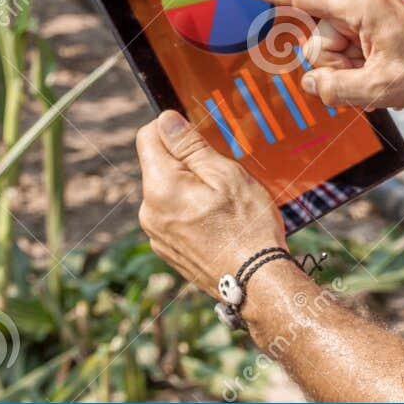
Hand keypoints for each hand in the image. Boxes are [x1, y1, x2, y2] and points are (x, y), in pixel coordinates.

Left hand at [135, 111, 284, 294]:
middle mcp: (149, 212)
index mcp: (160, 188)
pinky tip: (218, 222)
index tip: (200, 137)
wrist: (256, 284)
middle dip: (186, 162)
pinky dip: (191, 210)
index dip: (173, 128)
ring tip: (224, 203)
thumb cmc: (247, 227)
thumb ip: (191, 146)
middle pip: (159, 165)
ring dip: (190, 187)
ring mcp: (156, 234)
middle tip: (223, 176)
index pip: (148, 136)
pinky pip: (173, 216)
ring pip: (167, 191)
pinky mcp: (167, 250)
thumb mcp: (225, 175)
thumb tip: (166, 120)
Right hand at [228, 0, 403, 108]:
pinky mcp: (372, 24)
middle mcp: (358, 1)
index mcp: (359, 5)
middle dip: (335, 68)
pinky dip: (359, 70)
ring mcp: (366, 13)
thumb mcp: (379, 88)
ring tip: (384, 78)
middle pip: (316, 42)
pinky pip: (347, 52)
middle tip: (373, 79)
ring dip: (350, 73)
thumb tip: (309, 82)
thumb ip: (333, 88)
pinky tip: (385, 77)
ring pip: (331, 52)